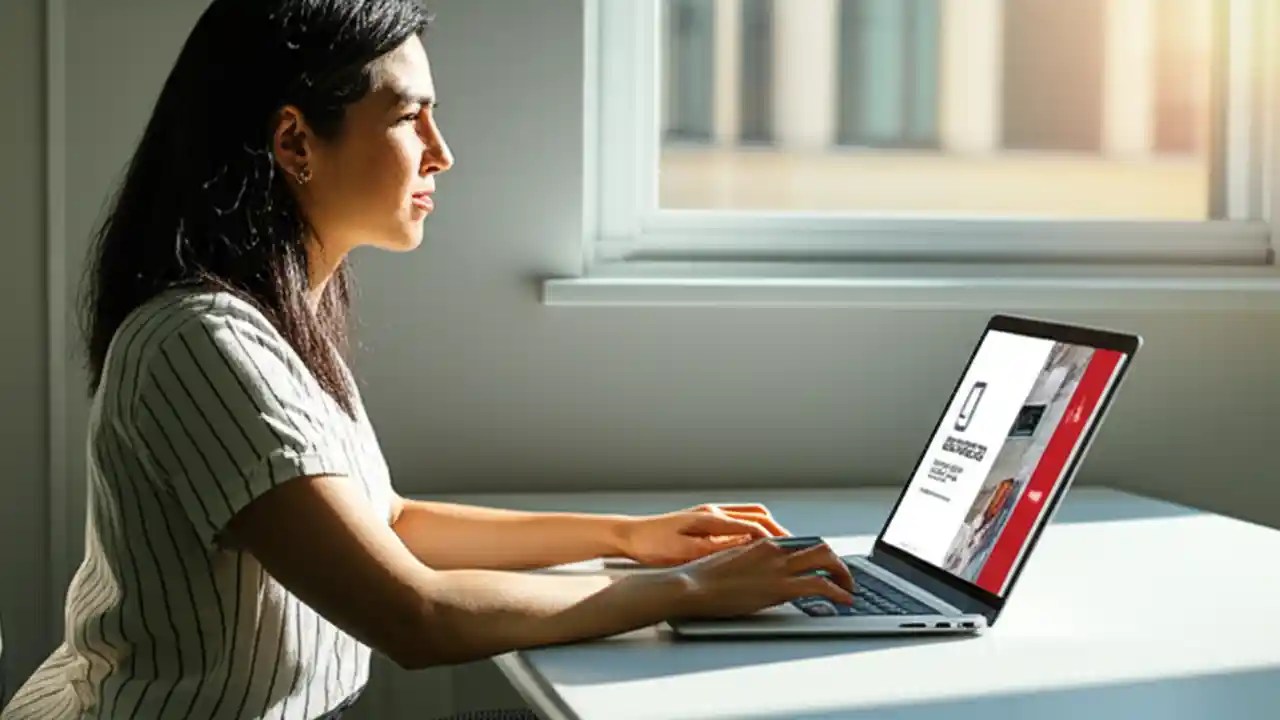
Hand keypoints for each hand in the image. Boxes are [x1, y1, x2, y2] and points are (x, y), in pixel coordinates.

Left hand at [616, 503, 791, 566]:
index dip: (773, 538)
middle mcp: (713, 512)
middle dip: (777, 530)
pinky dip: (753, 529)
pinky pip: (738, 520)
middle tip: (794, 547)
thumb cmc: (651, 545)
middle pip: (757, 515)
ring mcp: (709, 514)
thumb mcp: (684, 551)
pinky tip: (756, 545)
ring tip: (781, 546)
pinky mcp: (705, 520)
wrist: (629, 536)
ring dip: (767, 528)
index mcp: (710, 518)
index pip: (752, 525)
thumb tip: (745, 548)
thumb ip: (715, 549)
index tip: (791, 549)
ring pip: (749, 515)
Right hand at [671, 538, 855, 618]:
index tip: (824, 567)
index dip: (818, 555)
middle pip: (819, 547)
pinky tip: (844, 600)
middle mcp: (774, 550)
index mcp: (761, 543)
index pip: (801, 543)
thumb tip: (758, 572)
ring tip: (849, 590)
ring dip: (843, 575)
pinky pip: (821, 585)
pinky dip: (839, 592)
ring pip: (826, 560)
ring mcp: (778, 567)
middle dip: (837, 562)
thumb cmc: (701, 579)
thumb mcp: (728, 562)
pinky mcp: (780, 587)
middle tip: (843, 578)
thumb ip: (748, 562)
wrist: (690, 585)